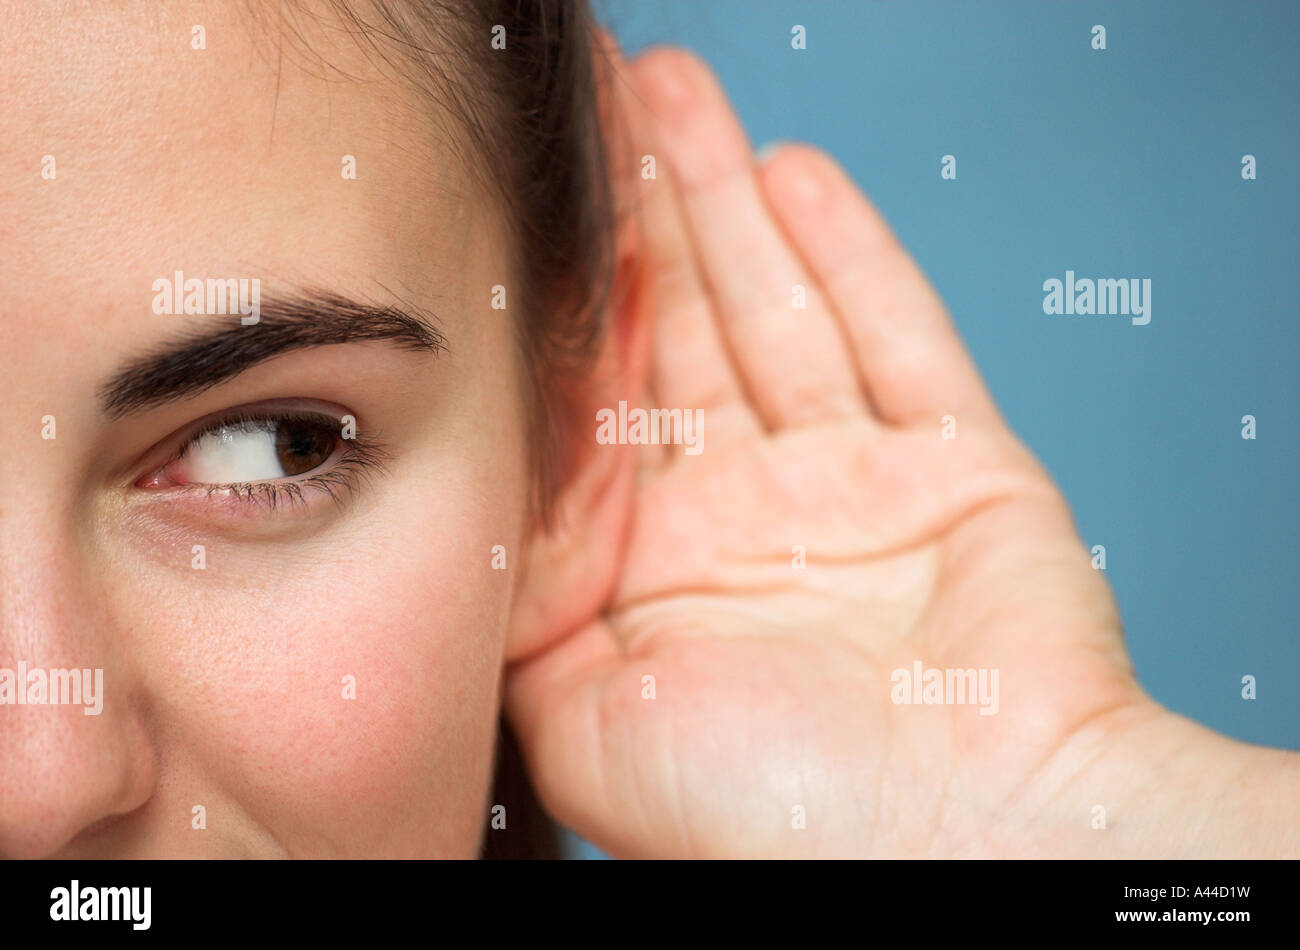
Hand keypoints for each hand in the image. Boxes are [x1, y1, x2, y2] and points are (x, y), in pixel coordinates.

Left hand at [505, 46, 1297, 857]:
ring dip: (726, 202)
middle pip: (686, 328)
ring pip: (779, 312)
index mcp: (659, 571)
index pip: (603, 399)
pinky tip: (793, 177)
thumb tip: (485, 496)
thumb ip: (528, 598)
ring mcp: (856, 487)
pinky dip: (849, 257)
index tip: (529, 204)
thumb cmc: (766, 818)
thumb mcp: (578, 719)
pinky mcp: (960, 470)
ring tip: (675, 95)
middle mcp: (752, 517)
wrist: (955, 853)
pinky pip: (899, 340)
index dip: (565, 298)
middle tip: (602, 104)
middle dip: (643, 214)